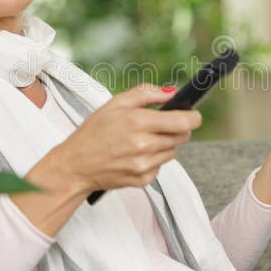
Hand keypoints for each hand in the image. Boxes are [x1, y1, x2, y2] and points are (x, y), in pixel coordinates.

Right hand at [54, 84, 201, 192]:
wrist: (75, 165)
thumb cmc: (93, 132)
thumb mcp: (116, 103)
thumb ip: (146, 93)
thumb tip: (172, 91)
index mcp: (138, 122)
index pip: (183, 121)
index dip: (194, 117)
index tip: (194, 114)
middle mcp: (143, 145)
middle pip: (182, 137)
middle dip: (178, 129)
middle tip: (161, 125)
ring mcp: (144, 165)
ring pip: (172, 151)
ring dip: (165, 144)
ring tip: (142, 140)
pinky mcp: (143, 179)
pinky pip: (161, 166)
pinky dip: (153, 159)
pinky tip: (135, 154)